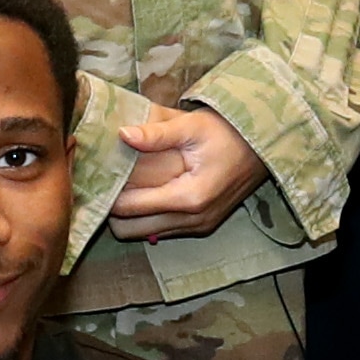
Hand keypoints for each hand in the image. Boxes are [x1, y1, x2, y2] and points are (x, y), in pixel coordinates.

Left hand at [107, 105, 266, 241]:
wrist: (265, 146)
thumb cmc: (230, 132)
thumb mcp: (193, 126)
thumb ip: (156, 133)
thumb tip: (122, 134)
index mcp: (189, 198)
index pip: (130, 207)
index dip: (107, 194)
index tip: (94, 177)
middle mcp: (193, 220)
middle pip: (131, 229)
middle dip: (112, 210)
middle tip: (104, 184)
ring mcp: (199, 226)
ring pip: (145, 233)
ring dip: (129, 216)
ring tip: (120, 188)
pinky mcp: (203, 226)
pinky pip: (163, 230)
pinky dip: (148, 217)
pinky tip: (143, 194)